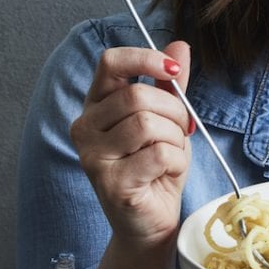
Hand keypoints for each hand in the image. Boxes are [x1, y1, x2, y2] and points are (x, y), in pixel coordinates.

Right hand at [70, 42, 193, 248]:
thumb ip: (170, 86)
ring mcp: (93, 156)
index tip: (173, 70)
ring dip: (175, 138)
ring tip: (172, 154)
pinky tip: (168, 174)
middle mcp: (85, 127)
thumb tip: (180, 46)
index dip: (145, 58)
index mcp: (96, 105)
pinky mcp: (110, 183)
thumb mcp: (167, 121)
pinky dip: (177, 162)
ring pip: (147, 123)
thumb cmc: (156, 169)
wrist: (151, 223)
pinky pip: (158, 154)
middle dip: (174, 110)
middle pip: (137, 95)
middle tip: (183, 131)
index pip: (110, 63)